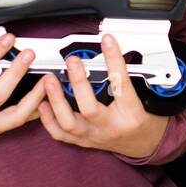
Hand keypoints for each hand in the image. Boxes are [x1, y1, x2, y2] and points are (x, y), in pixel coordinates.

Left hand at [37, 34, 167, 158]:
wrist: (142, 144)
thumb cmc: (141, 120)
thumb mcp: (142, 97)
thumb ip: (125, 77)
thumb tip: (112, 52)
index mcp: (130, 114)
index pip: (122, 84)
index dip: (113, 60)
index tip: (107, 42)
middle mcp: (111, 127)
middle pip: (91, 108)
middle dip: (79, 82)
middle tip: (72, 61)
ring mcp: (94, 136)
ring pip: (69, 123)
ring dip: (56, 100)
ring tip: (50, 81)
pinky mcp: (82, 141)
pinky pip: (60, 134)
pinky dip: (48, 119)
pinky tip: (43, 104)